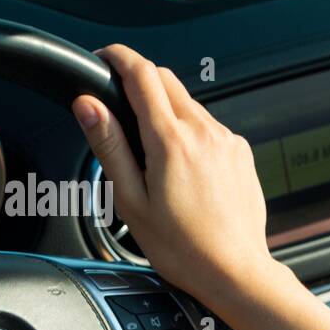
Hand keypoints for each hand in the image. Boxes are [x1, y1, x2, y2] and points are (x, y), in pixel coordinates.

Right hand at [73, 45, 273, 306]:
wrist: (235, 271)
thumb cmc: (184, 248)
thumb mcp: (131, 201)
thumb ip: (109, 146)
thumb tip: (88, 106)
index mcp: (170, 142)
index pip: (142, 74)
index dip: (118, 57)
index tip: (105, 57)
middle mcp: (203, 132)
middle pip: (166, 79)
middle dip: (139, 80)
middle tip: (119, 103)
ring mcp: (226, 139)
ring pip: (188, 103)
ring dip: (164, 110)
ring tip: (150, 152)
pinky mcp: (240, 151)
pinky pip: (208, 126)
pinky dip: (188, 131)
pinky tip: (181, 168)